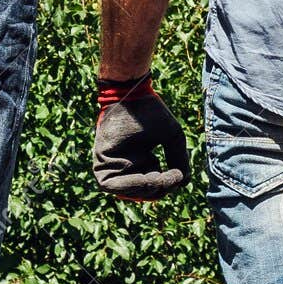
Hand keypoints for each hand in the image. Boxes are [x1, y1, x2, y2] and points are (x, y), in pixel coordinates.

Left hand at [92, 73, 188, 200]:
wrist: (130, 91)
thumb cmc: (151, 111)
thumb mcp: (172, 136)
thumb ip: (178, 159)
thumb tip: (183, 183)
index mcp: (140, 160)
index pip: (152, 186)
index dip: (166, 186)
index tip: (178, 176)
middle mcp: (125, 164)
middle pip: (140, 193)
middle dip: (157, 191)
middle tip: (170, 179)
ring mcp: (111, 164)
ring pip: (124, 192)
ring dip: (144, 190)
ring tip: (158, 180)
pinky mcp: (99, 160)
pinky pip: (108, 184)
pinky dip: (128, 186)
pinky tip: (146, 179)